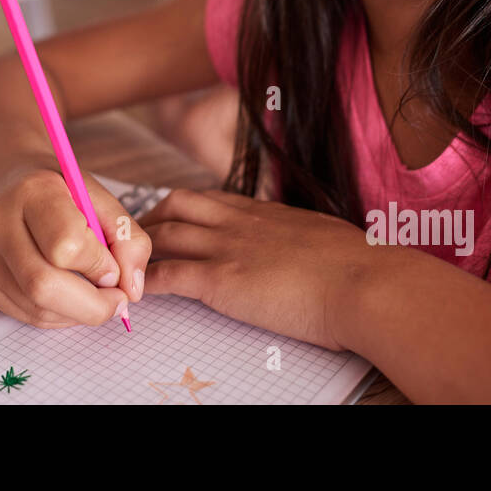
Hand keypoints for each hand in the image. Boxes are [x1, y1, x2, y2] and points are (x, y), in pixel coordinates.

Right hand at [0, 163, 150, 327]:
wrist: (15, 183)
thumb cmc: (62, 192)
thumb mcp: (102, 200)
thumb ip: (127, 239)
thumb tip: (132, 290)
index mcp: (34, 191)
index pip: (66, 244)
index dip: (98, 265)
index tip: (115, 268)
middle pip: (43, 286)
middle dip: (92, 305)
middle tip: (116, 300)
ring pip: (36, 308)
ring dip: (77, 313)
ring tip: (93, 293)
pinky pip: (26, 315)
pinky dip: (58, 316)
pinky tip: (69, 295)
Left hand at [138, 188, 372, 351]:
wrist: (364, 282)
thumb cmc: (360, 268)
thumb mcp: (327, 238)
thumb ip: (307, 239)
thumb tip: (313, 249)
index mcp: (266, 212)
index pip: (212, 198)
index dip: (186, 207)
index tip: (173, 217)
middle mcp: (240, 222)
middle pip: (178, 204)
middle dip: (151, 216)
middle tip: (137, 236)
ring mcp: (227, 247)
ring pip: (164, 234)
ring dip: (140, 248)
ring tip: (125, 264)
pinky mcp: (221, 280)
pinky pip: (168, 276)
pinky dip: (146, 283)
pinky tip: (136, 293)